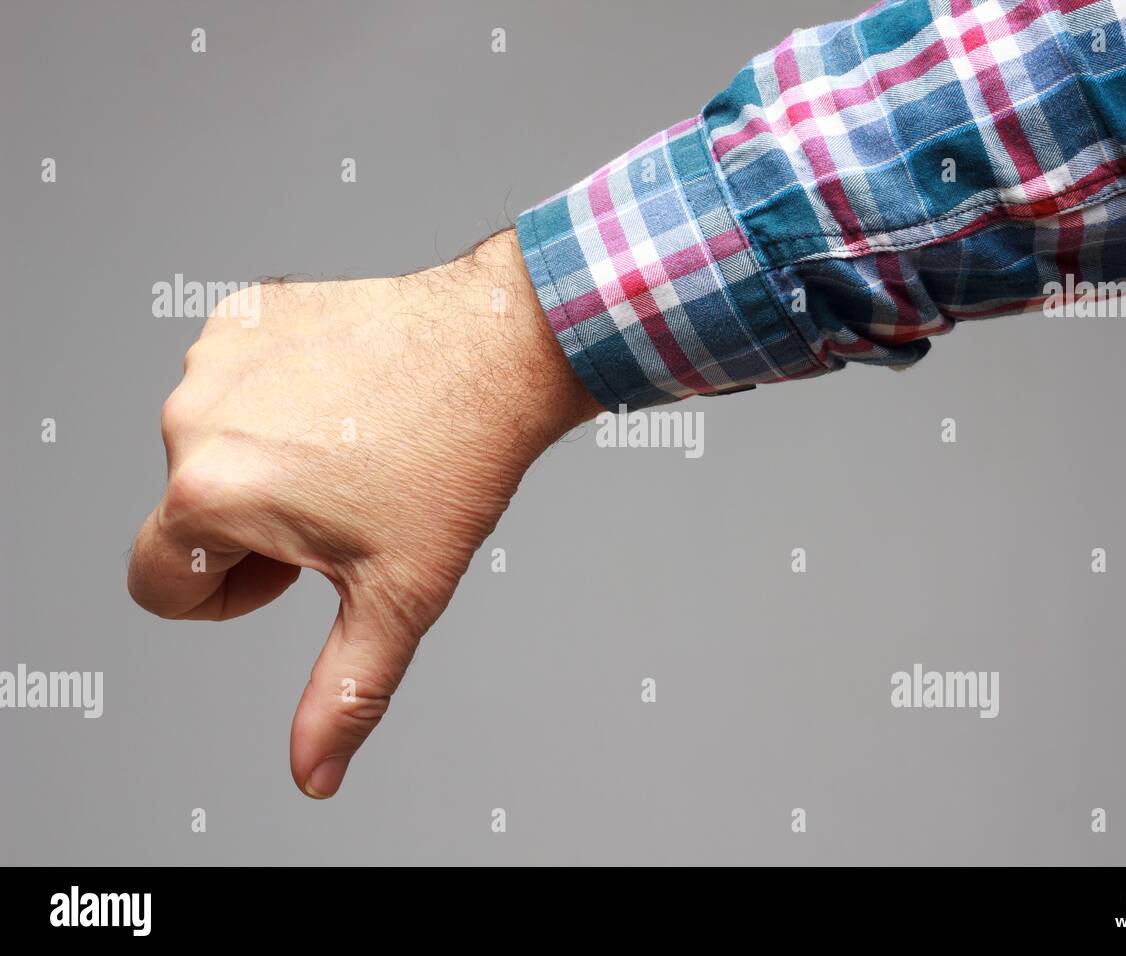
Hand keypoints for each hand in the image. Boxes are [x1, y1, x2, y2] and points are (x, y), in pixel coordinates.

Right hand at [127, 230, 601, 797]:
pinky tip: (349, 397)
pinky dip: (278, 402)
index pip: (157, 587)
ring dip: (266, 464)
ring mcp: (214, 354)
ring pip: (212, 449)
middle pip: (188, 518)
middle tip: (348, 505)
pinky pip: (235, 385)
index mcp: (209, 494)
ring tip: (355, 449)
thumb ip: (345, 693)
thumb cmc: (455, 468)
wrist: (502, 349)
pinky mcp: (244, 312)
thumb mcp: (398, 596)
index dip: (231, 599)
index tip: (302, 567)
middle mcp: (192, 417)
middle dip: (255, 531)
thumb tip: (314, 774)